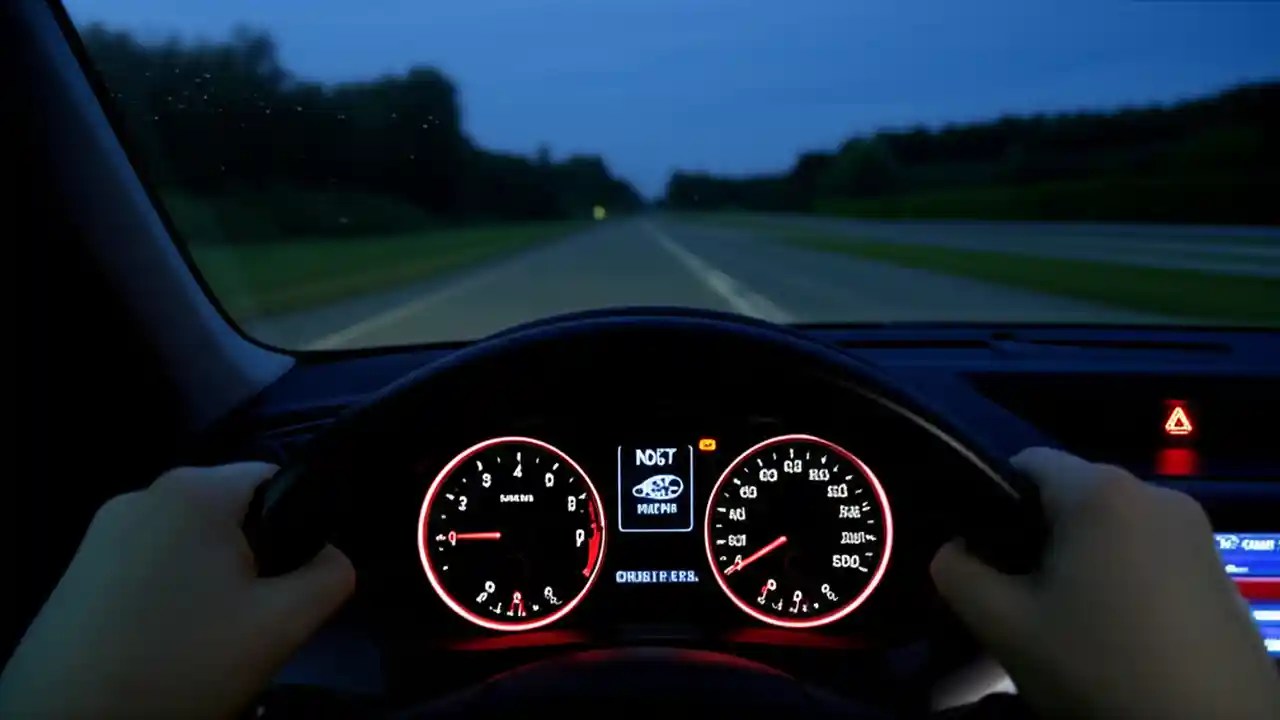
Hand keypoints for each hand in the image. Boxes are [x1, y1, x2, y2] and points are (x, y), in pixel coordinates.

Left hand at [0, 463, 354, 718]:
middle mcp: (143, 494)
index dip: (300, 529)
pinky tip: (162, 654)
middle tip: (249, 627)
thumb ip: (329, 575)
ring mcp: (102, 534)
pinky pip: (149, 571)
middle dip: (251, 567)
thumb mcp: (280, 626)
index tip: (289, 588)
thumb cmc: (181, 664)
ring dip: (211, 590)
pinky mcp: (77, 573)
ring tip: (204, 648)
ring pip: (191, 550)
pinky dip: (168, 604)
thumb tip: (330, 556)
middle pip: (232, 519)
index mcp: (194, 490)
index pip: (277, 479)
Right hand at [931, 447, 1278, 718]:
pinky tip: (1113, 629)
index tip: (979, 554)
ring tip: (1064, 617)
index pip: (1025, 462)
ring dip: (1079, 560)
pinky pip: (1147, 553)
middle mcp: (1154, 494)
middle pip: (1069, 496)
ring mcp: (1193, 531)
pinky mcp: (1214, 569)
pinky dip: (1120, 578)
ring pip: (1108, 528)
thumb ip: (958, 575)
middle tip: (1017, 594)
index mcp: (1100, 492)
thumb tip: (952, 551)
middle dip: (1036, 536)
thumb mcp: (1006, 627)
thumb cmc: (1099, 666)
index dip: (989, 501)